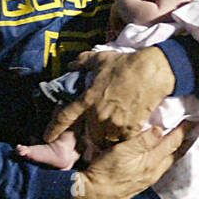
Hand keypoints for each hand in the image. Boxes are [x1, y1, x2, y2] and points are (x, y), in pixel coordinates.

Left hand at [47, 46, 175, 149]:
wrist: (151, 71)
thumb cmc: (125, 64)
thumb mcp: (100, 59)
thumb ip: (83, 62)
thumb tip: (71, 64)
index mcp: (88, 99)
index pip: (65, 117)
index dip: (54, 128)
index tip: (47, 137)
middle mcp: (98, 114)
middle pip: (90, 134)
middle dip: (93, 134)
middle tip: (99, 130)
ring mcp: (115, 122)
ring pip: (107, 139)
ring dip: (108, 137)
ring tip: (113, 133)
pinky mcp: (131, 127)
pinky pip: (123, 140)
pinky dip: (124, 138)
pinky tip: (127, 133)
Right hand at [70, 124, 185, 198]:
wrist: (93, 195)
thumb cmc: (105, 171)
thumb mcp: (121, 152)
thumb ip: (142, 141)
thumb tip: (161, 130)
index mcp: (151, 162)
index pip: (172, 143)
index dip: (183, 131)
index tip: (192, 120)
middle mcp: (153, 172)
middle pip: (175, 155)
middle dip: (185, 142)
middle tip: (194, 131)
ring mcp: (147, 179)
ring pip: (168, 162)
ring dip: (176, 150)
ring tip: (182, 141)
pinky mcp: (140, 183)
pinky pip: (160, 167)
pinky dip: (165, 157)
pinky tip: (162, 155)